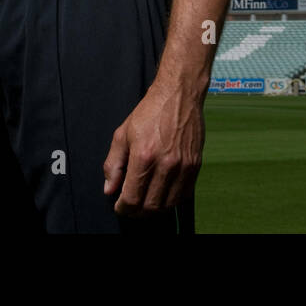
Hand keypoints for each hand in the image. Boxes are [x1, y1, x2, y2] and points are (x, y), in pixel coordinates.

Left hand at [103, 78, 203, 215]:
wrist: (179, 95)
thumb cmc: (150, 111)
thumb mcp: (122, 134)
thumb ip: (113, 164)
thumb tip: (109, 189)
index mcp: (144, 156)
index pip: (132, 198)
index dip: (123, 208)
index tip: (119, 205)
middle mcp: (166, 164)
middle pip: (150, 206)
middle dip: (137, 211)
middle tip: (131, 205)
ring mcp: (183, 166)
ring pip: (168, 204)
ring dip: (155, 208)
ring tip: (146, 201)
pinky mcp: (195, 165)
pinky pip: (184, 195)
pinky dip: (171, 200)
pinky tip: (162, 193)